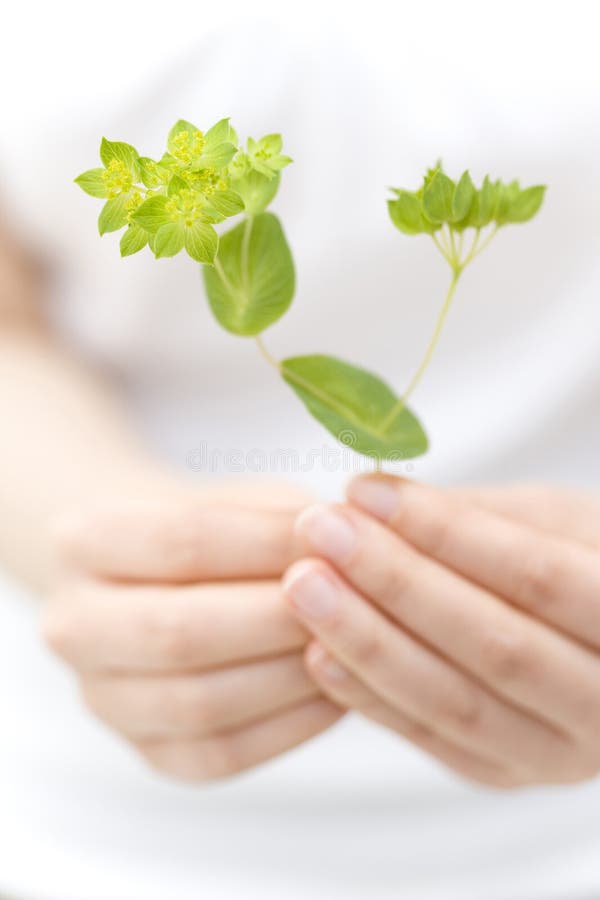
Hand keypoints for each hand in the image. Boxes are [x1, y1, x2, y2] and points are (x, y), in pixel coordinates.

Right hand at [43, 486, 341, 781]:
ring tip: (351, 644)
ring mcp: (103, 698)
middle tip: (352, 600)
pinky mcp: (147, 752)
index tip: (338, 537)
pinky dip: (290, 725)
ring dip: (289, 676)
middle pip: (181, 632)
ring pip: (199, 704)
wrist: (158, 583)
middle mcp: (73, 625)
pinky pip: (221, 753)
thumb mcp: (240, 501)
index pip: (183, 540)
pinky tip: (336, 689)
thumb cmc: (210, 531)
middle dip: (278, 618)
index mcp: (82, 540)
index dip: (269, 543)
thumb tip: (348, 547)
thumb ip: (282, 522)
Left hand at [283, 477, 599, 788]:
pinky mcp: (508, 774)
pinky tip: (317, 653)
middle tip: (318, 531)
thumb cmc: (582, 559)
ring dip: (369, 642)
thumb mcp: (556, 521)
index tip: (365, 491)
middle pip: (495, 646)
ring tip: (302, 585)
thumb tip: (373, 501)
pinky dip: (373, 698)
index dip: (446, 532)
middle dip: (396, 583)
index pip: (537, 577)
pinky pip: (435, 740)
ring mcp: (560, 753)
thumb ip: (477, 517)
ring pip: (457, 704)